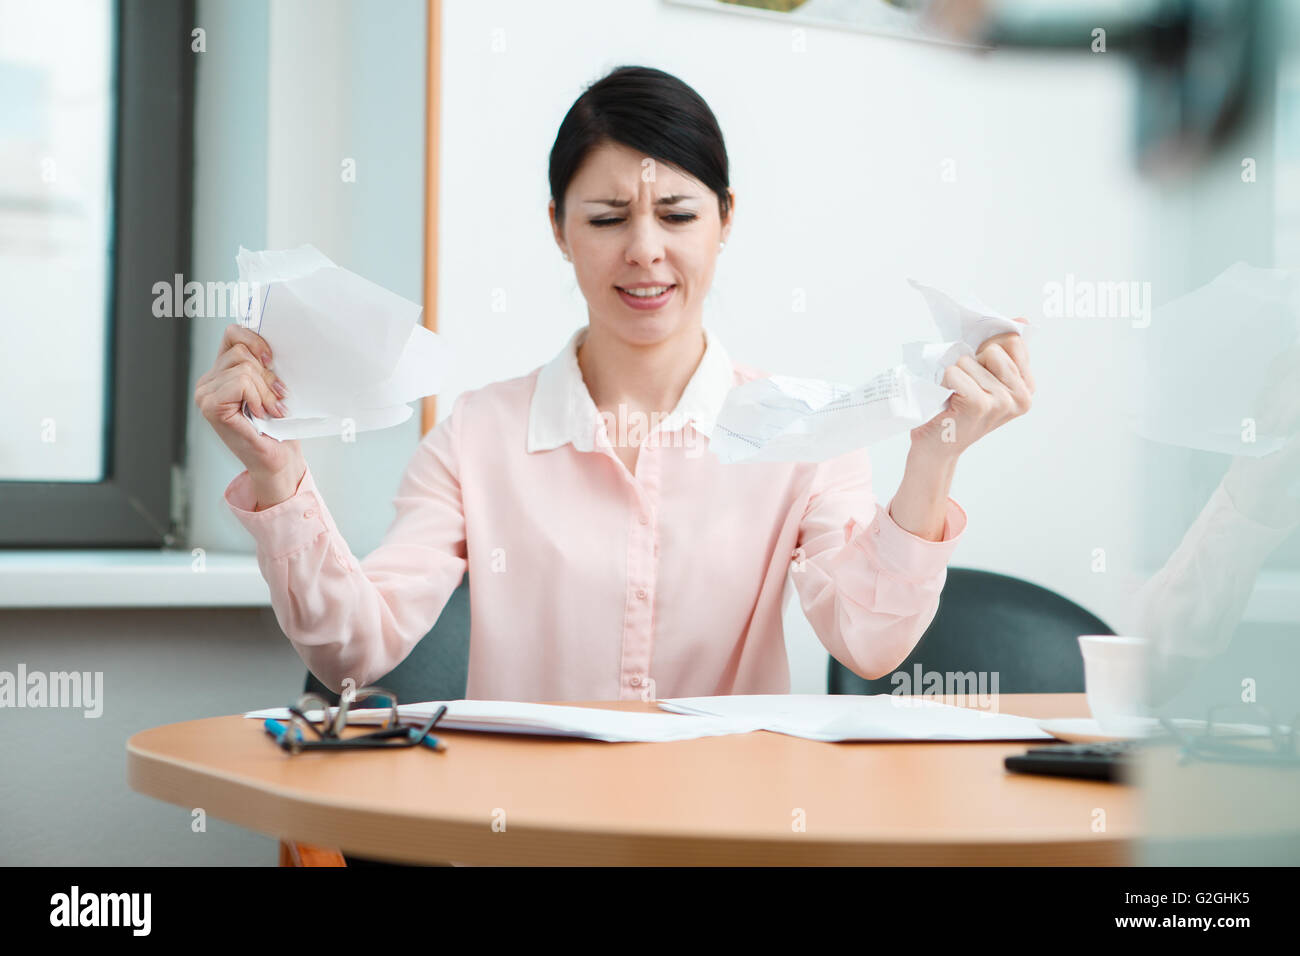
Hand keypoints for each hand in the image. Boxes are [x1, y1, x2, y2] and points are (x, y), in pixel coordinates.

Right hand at [194, 324, 304, 504]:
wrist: (276, 461)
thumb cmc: (276, 427)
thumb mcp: (270, 387)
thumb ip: (262, 365)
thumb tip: (272, 342)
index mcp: (220, 373)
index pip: (233, 333)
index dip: (256, 341)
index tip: (272, 361)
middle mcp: (207, 382)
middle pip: (241, 350)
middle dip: (266, 374)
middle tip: (276, 398)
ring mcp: (205, 394)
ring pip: (243, 366)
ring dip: (265, 390)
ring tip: (271, 409)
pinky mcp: (210, 406)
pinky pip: (240, 381)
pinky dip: (258, 396)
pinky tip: (262, 414)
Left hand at [909, 320, 1034, 459]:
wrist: (936, 446)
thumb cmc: (957, 407)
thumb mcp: (984, 376)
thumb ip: (1004, 349)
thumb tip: (1023, 320)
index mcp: (1027, 388)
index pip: (1013, 341)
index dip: (987, 347)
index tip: (977, 369)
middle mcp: (1022, 397)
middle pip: (992, 348)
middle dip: (971, 361)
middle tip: (964, 387)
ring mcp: (1003, 402)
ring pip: (969, 360)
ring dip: (955, 374)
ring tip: (955, 396)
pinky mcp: (980, 405)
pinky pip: (955, 372)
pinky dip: (944, 380)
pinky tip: (947, 400)